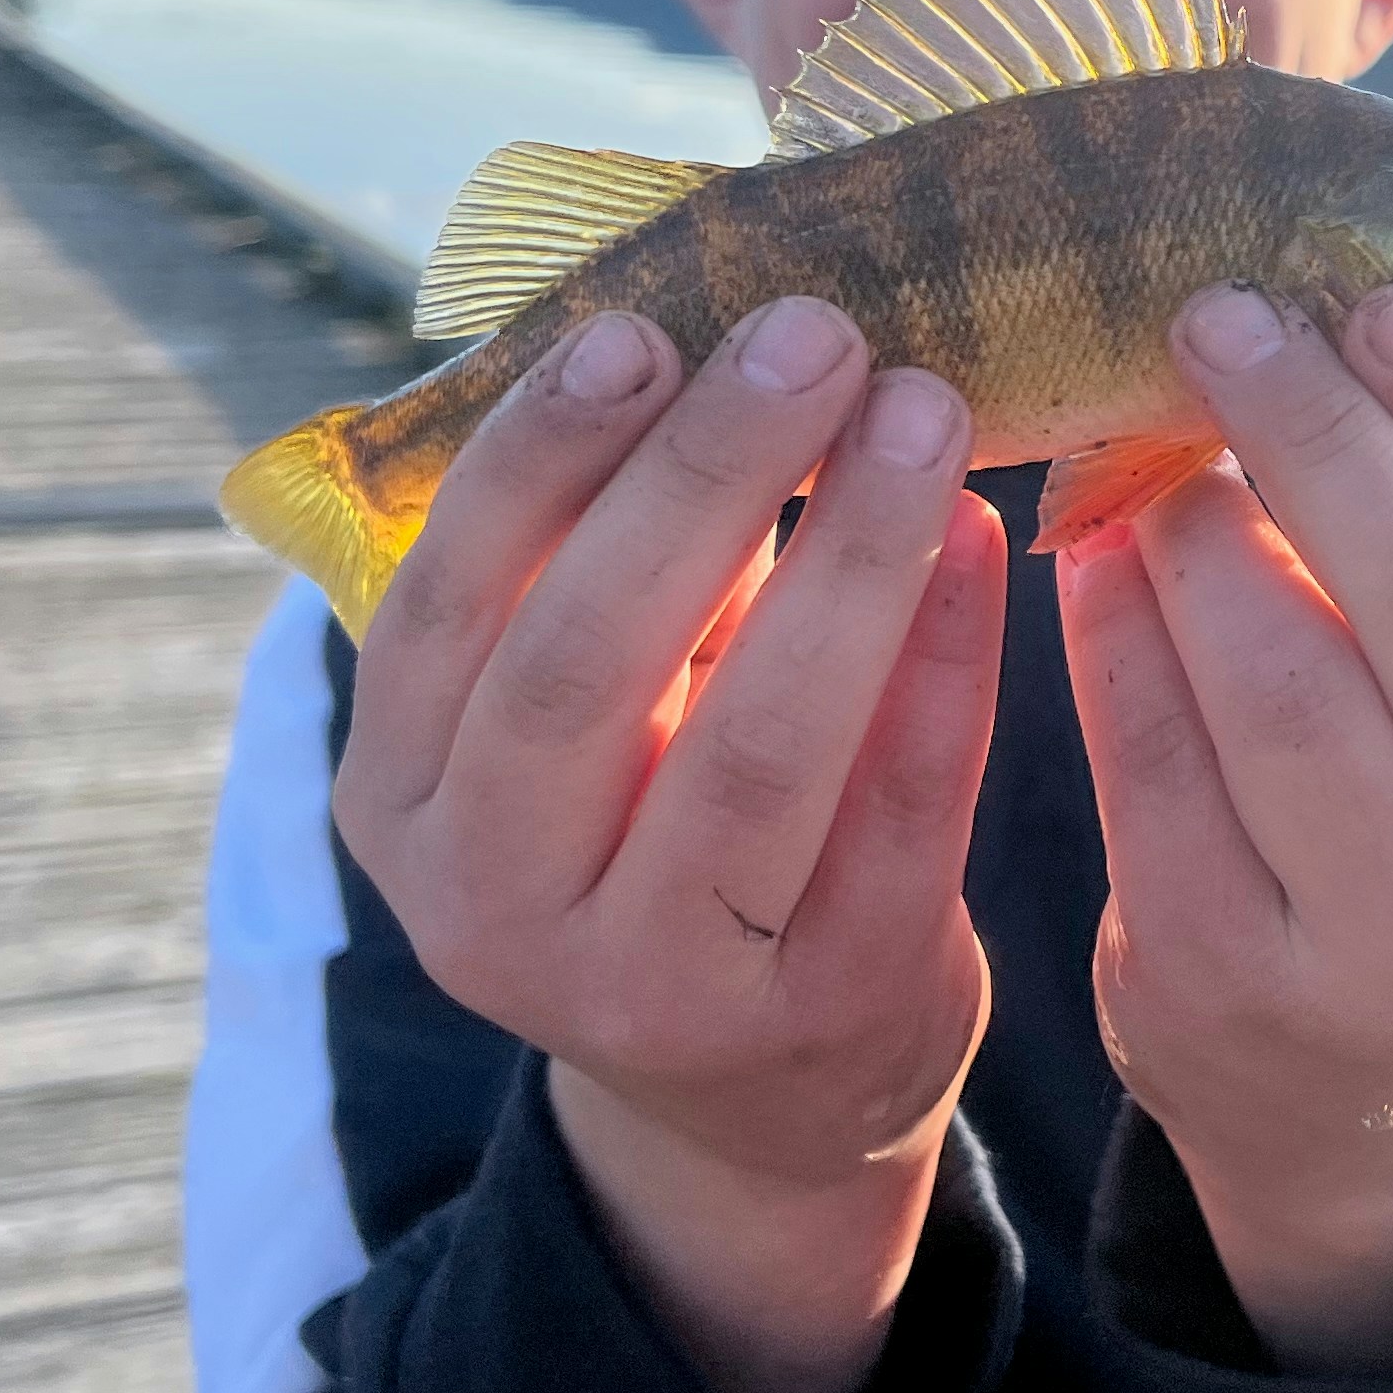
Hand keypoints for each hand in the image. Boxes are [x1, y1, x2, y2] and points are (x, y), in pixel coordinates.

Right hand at [334, 300, 1006, 1392]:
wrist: (759, 1086)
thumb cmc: (657, 816)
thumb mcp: (574, 712)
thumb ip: (596, 554)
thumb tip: (706, 306)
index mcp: (402, 798)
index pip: (445, 608)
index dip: (539, 459)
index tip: (640, 322)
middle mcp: (491, 908)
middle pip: (588, 670)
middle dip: (705, 481)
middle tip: (817, 332)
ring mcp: (653, 986)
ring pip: (756, 754)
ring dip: (853, 560)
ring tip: (929, 410)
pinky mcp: (820, 1016)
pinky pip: (899, 816)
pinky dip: (952, 665)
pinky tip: (990, 542)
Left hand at [1056, 280, 1392, 1373]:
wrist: (1361, 1080)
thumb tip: (1375, 306)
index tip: (1385, 298)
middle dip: (1327, 443)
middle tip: (1228, 316)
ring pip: (1288, 692)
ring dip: (1204, 534)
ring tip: (1164, 445)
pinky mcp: (1234, 987)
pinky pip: (1156, 766)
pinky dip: (1116, 635)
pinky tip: (1097, 552)